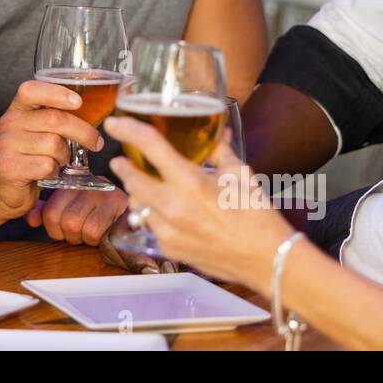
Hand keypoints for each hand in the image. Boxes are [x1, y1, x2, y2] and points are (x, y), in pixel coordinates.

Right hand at [0, 79, 105, 219]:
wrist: (5, 187)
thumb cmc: (31, 154)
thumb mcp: (41, 129)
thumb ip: (59, 116)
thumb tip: (95, 110)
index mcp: (18, 108)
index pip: (31, 90)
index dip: (56, 93)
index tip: (78, 102)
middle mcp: (9, 122)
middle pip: (54, 119)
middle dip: (83, 131)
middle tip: (96, 142)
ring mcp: (6, 145)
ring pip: (54, 144)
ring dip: (66, 155)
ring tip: (61, 159)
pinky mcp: (9, 167)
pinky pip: (46, 165)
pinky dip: (55, 170)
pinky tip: (50, 172)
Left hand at [26, 187, 127, 245]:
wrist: (137, 215)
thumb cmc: (100, 215)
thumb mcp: (71, 211)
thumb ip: (49, 212)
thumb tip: (31, 219)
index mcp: (72, 182)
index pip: (49, 212)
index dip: (54, 229)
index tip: (64, 230)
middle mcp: (86, 183)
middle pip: (61, 220)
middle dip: (68, 235)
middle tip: (79, 233)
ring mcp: (102, 192)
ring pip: (75, 225)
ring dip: (82, 237)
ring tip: (91, 231)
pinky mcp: (117, 203)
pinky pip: (93, 231)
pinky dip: (95, 239)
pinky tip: (102, 232)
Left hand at [105, 115, 293, 295]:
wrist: (268, 259)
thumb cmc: (258, 216)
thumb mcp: (240, 174)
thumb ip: (220, 150)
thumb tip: (217, 131)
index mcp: (190, 181)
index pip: (149, 145)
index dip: (127, 129)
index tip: (114, 122)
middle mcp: (173, 206)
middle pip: (131, 178)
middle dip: (124, 166)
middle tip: (123, 159)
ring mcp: (168, 230)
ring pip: (137, 204)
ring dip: (137, 192)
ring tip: (145, 185)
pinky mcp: (169, 249)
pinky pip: (149, 226)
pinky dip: (151, 215)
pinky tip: (162, 211)